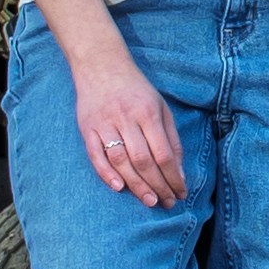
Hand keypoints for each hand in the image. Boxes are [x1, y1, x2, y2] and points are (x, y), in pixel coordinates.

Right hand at [73, 50, 186, 206]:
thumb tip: (178, 171)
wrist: (100, 65)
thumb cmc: (136, 89)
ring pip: (120, 161)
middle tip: (167, 203)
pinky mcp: (86, 127)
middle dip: (158, 186)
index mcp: (148, 112)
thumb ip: (171, 138)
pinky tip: (119, 188)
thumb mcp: (161, 107)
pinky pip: (95, 155)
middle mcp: (126, 118)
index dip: (173, 177)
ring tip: (150, 201)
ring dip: (136, 185)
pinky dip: (106, 173)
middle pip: (143, 161)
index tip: (181, 193)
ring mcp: (104, 123)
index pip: (163, 153)